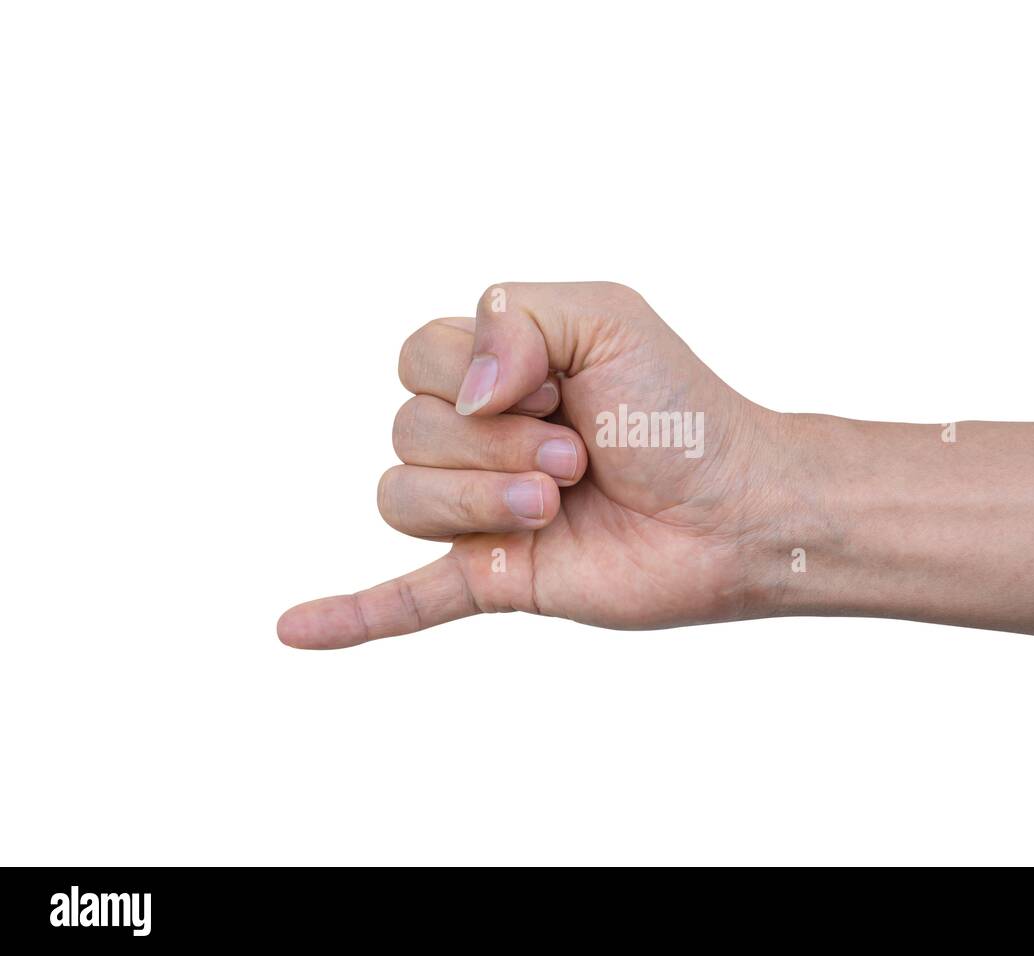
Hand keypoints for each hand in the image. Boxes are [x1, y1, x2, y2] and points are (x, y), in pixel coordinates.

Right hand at [278, 282, 781, 647]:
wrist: (738, 509)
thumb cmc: (681, 410)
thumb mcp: (606, 318)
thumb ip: (518, 315)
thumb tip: (465, 394)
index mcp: (499, 373)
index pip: (418, 355)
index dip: (481, 373)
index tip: (562, 388)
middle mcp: (478, 440)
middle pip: (406, 428)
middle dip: (494, 441)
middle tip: (577, 455)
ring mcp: (482, 511)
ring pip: (399, 499)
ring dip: (479, 499)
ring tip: (557, 502)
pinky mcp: (496, 578)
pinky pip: (404, 598)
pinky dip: (349, 615)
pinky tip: (292, 629)